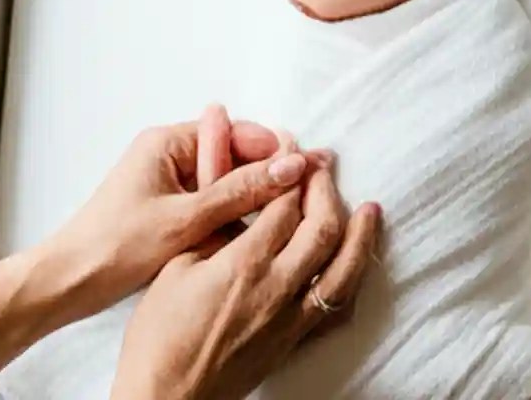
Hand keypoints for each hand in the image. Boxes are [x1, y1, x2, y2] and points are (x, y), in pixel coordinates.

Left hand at [39, 105, 327, 324]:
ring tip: (292, 214)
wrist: (69, 283)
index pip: (236, 133)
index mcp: (167, 142)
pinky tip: (259, 230)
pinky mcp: (170, 209)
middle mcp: (170, 155)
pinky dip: (236, 212)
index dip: (274, 151)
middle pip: (234, 154)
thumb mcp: (186, 219)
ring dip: (254, 194)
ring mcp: (170, 183)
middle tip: (310, 193)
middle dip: (269, 173)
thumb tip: (291, 166)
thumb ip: (240, 191)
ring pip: (226, 181)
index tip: (308, 170)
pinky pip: (214, 202)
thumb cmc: (115, 246)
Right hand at [109, 168, 381, 399]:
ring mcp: (291, 317)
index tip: (295, 155)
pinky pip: (337, 309)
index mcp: (244, 263)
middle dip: (327, 192)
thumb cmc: (159, 334)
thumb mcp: (176, 267)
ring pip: (344, 270)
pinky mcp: (293, 341)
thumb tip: (236, 196)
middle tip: (325, 169)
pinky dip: (354, 282)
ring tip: (371, 210)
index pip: (284, 206)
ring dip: (361, 236)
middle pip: (322, 229)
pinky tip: (358, 266)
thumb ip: (213, 228)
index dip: (292, 175)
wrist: (168, 395)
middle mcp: (277, 288)